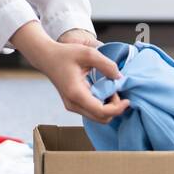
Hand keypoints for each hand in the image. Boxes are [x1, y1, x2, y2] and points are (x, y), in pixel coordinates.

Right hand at [10, 21, 129, 124]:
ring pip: (97, 117)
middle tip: (118, 92)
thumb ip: (106, 64)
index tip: (127, 100)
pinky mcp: (73, 104)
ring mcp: (72, 106)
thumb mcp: (88, 53)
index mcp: (76, 93)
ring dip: (108, 108)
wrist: (46, 58)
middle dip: (114, 109)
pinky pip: (92, 111)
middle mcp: (73, 104)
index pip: (101, 111)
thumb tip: (119, 77)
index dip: (117, 109)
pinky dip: (102, 105)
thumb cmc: (65, 54)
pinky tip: (104, 91)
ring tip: (110, 90)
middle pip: (101, 119)